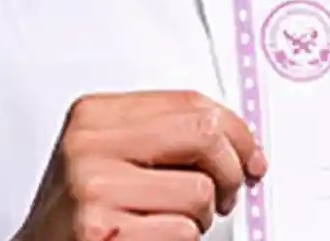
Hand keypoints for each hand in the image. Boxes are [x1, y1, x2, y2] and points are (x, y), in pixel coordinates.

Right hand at [15, 91, 266, 240]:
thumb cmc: (78, 212)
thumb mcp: (107, 155)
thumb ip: (161, 135)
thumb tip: (236, 140)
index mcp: (94, 115)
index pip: (189, 102)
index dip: (236, 129)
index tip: (251, 153)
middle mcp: (90, 145)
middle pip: (204, 135)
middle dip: (232, 169)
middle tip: (230, 193)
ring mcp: (94, 188)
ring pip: (199, 192)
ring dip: (200, 218)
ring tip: (172, 223)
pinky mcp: (103, 232)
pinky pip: (183, 233)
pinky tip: (154, 240)